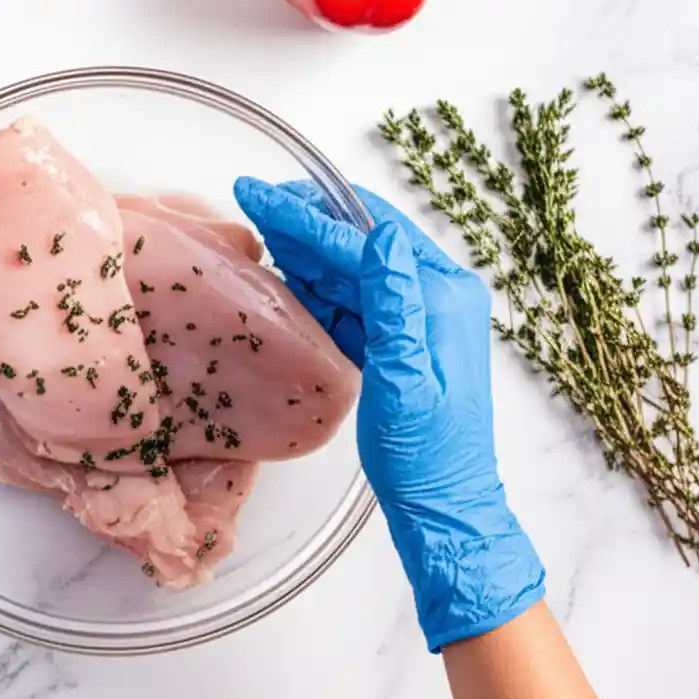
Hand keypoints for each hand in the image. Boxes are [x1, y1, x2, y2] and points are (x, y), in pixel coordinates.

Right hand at [235, 178, 544, 651]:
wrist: (443, 505)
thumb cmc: (427, 453)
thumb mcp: (406, 380)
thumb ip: (395, 306)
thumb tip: (381, 239)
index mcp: (443, 296)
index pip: (365, 239)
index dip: (308, 215)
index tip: (261, 194)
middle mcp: (436, 295)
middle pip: (361, 239)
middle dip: (307, 218)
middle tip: (256, 198)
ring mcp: (418, 316)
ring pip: (354, 266)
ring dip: (309, 248)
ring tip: (261, 228)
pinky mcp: (400, 339)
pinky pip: (354, 298)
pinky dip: (319, 285)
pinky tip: (287, 275)